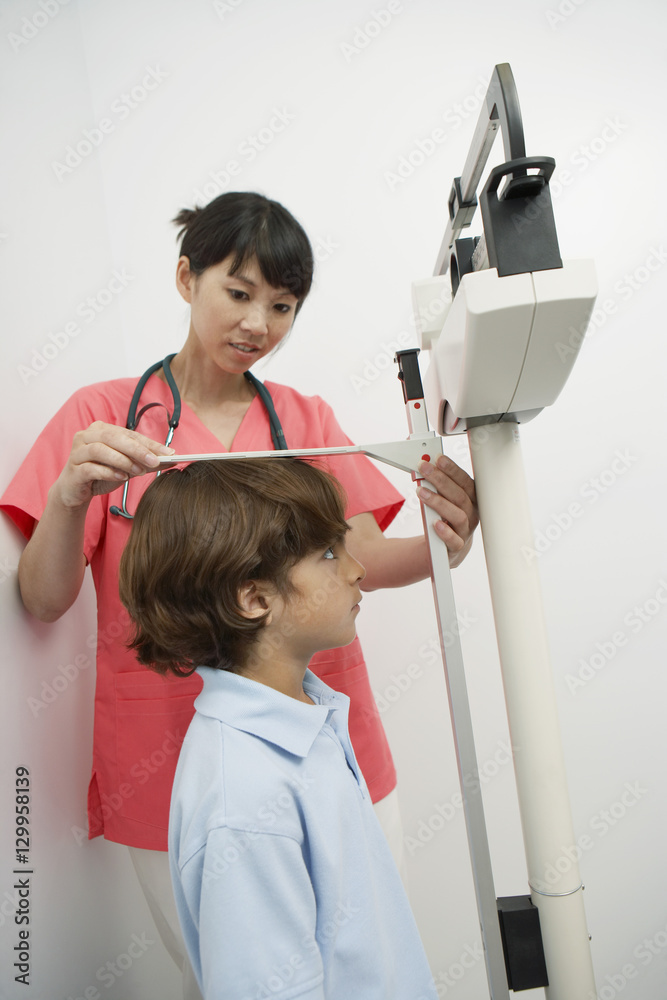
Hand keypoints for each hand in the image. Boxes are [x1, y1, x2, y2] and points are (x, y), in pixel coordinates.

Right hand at [52, 421, 175, 509]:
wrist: (75, 490)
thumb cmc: (101, 473)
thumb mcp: (126, 466)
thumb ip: (145, 461)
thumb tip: (170, 459)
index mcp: (101, 430)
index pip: (129, 434)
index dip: (149, 443)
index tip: (168, 453)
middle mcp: (86, 436)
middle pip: (113, 437)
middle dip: (136, 449)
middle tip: (155, 461)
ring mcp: (77, 452)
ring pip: (100, 450)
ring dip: (122, 460)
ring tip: (138, 471)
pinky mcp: (73, 470)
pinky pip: (90, 468)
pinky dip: (108, 472)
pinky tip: (121, 477)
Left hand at [417, 456, 478, 566]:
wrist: (448, 548)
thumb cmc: (445, 517)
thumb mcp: (443, 499)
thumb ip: (436, 484)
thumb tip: (424, 464)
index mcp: (471, 499)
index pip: (465, 481)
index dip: (452, 469)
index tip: (438, 458)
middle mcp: (471, 513)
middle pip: (459, 495)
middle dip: (440, 479)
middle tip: (423, 468)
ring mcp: (465, 531)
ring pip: (458, 516)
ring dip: (439, 502)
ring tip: (421, 492)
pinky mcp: (456, 547)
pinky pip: (454, 541)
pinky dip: (445, 532)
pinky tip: (434, 523)